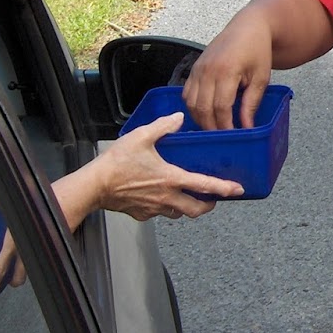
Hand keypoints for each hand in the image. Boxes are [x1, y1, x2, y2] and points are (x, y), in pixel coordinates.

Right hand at [71, 111, 244, 222]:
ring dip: (187, 207)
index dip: (223, 188)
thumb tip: (178, 118)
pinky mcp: (142, 214)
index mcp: (171, 178)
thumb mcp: (142, 136)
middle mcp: (166, 197)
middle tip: (212, 199)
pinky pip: (159, 214)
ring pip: (178, 213)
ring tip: (187, 197)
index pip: (204, 186)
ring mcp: (154, 208)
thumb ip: (164, 126)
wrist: (95, 186)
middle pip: (196, 209)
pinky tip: (159, 197)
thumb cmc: (117, 163)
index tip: (237, 190)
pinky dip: (164, 208)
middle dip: (208, 206)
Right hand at [183, 8, 273, 129]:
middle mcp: (207, 70)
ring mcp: (198, 69)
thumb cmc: (257, 51)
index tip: (232, 137)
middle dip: (211, 127)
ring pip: (191, 103)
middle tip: (222, 139)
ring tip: (214, 129)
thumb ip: (251, 103)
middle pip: (202, 108)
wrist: (248, 27)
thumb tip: (246, 127)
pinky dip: (193, 107)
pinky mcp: (194, 68)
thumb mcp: (261, 78)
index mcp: (226, 71)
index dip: (225, 126)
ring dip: (201, 119)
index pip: (220, 107)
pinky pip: (187, 93)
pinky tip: (205, 114)